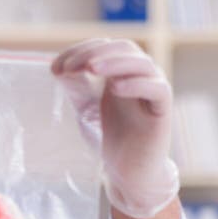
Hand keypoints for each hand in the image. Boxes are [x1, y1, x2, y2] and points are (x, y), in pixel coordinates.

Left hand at [52, 38, 178, 218]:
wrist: (129, 171)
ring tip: (91, 69)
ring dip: (114, 63)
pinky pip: (157, 89)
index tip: (56, 67)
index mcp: (120, 73)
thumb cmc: (110, 138)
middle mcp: (139, 76)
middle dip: (95, 53)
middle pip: (124, 48)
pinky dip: (137, 84)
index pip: (105, 47)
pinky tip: (115, 88)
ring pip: (142, 64)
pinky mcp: (162, 110)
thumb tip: (57, 67)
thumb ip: (77, 88)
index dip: (81, 50)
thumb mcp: (86, 108)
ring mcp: (153, 91)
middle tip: (70, 68)